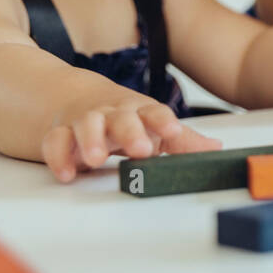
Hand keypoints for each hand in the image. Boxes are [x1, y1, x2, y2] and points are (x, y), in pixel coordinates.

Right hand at [41, 96, 220, 181]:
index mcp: (140, 111)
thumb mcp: (156, 127)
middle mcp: (113, 114)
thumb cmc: (126, 117)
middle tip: (140, 149)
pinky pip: (55, 141)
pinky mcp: (61, 134)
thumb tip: (217, 149)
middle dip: (130, 132)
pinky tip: (66, 174)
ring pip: (86, 124)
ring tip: (97, 158)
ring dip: (92, 140)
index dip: (164, 121)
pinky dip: (58, 156)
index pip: (155, 112)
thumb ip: (184, 142)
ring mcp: (86, 121)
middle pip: (121, 117)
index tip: (173, 131)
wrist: (78, 97)